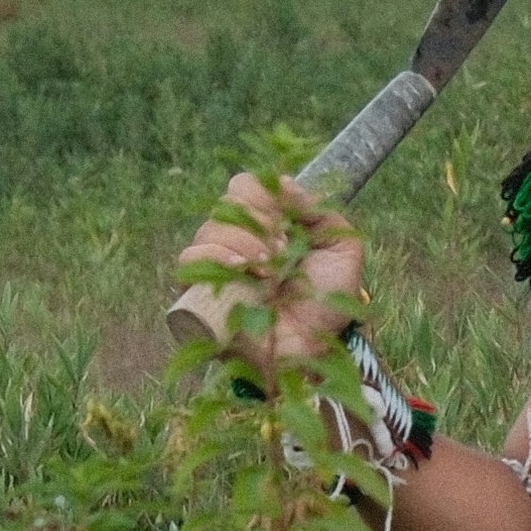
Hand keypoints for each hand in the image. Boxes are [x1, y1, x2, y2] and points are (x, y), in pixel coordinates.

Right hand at [171, 171, 364, 383]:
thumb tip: (285, 182)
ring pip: (208, 229)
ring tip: (270, 268)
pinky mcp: (201, 293)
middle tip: (282, 248)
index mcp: (269, 225)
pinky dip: (214, 256)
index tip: (287, 218)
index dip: (264, 194)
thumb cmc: (330, 301)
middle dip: (257, 220)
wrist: (318, 349)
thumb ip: (319, 211)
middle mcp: (239, 241)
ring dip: (242, 241)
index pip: (246, 187)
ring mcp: (218, 267)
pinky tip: (242, 271)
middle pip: (226, 203)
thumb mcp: (341, 248)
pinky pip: (188, 260)